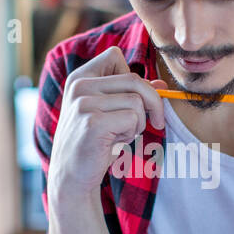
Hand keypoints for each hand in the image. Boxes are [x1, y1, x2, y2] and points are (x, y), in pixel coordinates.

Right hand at [47, 45, 168, 199]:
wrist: (71, 177)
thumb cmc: (94, 143)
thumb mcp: (111, 113)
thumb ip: (132, 95)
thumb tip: (162, 84)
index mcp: (80, 78)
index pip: (115, 56)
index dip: (133, 76)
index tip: (137, 99)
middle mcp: (79, 86)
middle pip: (134, 79)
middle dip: (153, 101)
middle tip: (156, 121)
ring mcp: (83, 103)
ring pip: (136, 101)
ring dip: (139, 122)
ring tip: (123, 134)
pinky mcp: (92, 122)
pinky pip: (133, 118)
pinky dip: (133, 132)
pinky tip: (116, 142)